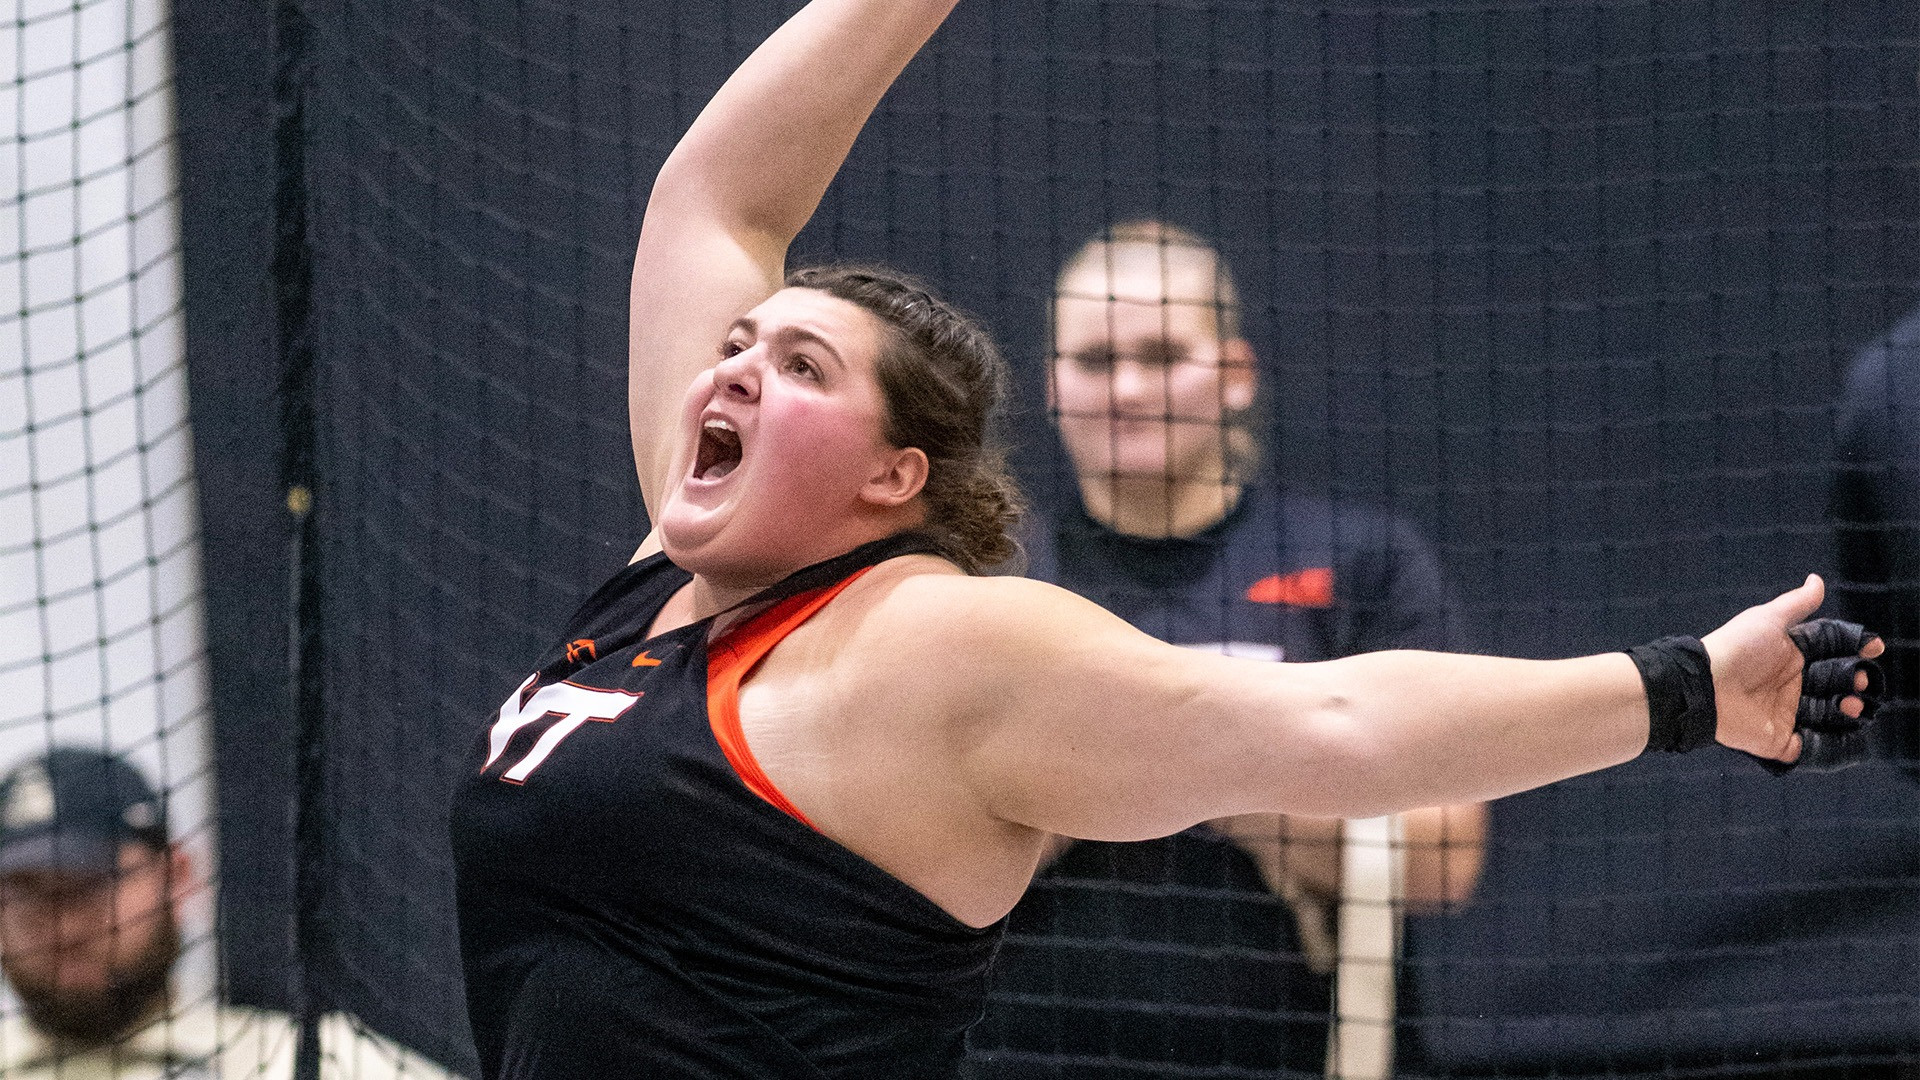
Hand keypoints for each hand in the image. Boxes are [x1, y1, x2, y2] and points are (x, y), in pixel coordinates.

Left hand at [1701, 574, 1884, 765]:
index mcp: (1792, 656)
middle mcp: (1793, 685)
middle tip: (1859, 680)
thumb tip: (1817, 579)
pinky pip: (1814, 747)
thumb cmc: (1736, 648)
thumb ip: (1796, 604)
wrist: (1705, 685)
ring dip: (1850, 709)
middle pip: (1837, 684)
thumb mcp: (1768, 620)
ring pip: (1832, 715)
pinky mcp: (1781, 741)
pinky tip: (1843, 727)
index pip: (1833, 653)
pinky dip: (1833, 743)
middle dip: (1856, 680)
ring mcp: (1787, 714)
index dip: (1855, 649)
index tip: (1874, 647)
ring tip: (1851, 702)